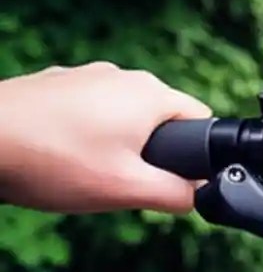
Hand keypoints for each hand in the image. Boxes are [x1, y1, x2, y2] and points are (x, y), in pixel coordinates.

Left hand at [0, 62, 210, 213]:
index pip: (201, 121)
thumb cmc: (51, 161)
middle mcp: (122, 76)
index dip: (194, 156)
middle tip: (118, 181)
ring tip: (80, 170)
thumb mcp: (125, 189)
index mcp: (150, 94)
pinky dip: (80, 134)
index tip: (165, 180)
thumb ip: (176, 195)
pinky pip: (85, 112)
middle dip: (148, 153)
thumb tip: (202, 196)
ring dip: (112, 144)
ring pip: (120, 116)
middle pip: (159, 120)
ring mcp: (85, 76)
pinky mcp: (54, 83)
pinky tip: (55, 156)